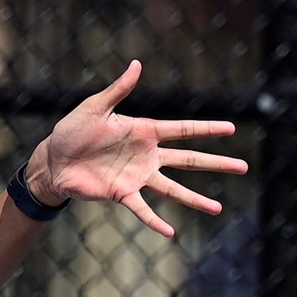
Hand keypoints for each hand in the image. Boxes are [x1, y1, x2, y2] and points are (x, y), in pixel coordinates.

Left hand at [28, 60, 248, 237]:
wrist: (53, 159)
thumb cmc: (72, 131)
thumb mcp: (94, 107)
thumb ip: (118, 89)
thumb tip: (136, 64)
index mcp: (143, 131)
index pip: (182, 130)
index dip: (206, 129)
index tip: (232, 128)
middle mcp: (146, 155)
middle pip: (188, 160)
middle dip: (216, 163)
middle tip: (243, 167)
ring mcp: (137, 176)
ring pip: (173, 189)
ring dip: (195, 199)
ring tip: (218, 208)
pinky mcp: (121, 193)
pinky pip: (142, 209)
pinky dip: (155, 221)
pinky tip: (170, 232)